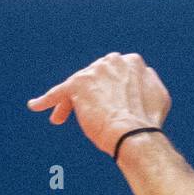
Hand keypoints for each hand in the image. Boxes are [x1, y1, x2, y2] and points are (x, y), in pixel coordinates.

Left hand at [27, 52, 170, 156]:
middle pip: (92, 78)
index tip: (106, 102)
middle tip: (86, 113)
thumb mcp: (158, 94)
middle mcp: (111, 60)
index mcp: (132, 61)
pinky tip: (35, 105)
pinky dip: (46, 100)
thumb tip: (144, 73)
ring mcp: (93, 71)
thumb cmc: (147, 120)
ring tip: (60, 118)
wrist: (133, 134)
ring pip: (76, 87)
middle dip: (88, 95)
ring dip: (69, 102)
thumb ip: (148, 81)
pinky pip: (57, 92)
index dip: (107, 89)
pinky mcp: (77, 84)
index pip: (113, 73)